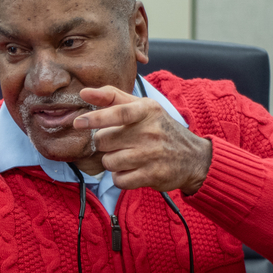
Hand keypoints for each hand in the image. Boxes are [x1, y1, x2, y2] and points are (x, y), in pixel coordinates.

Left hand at [72, 85, 212, 193]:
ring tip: (129, 157)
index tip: (78, 122)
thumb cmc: (160, 129)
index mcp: (147, 111)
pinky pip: (119, 179)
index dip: (97, 117)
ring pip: (109, 162)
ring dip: (113, 162)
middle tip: (120, 143)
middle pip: (104, 141)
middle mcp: (150, 131)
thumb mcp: (143, 108)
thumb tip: (84, 92)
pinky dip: (121, 177)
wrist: (194, 158)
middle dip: (105, 144)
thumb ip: (113, 97)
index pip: (119, 112)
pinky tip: (133, 170)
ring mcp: (151, 155)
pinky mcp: (152, 175)